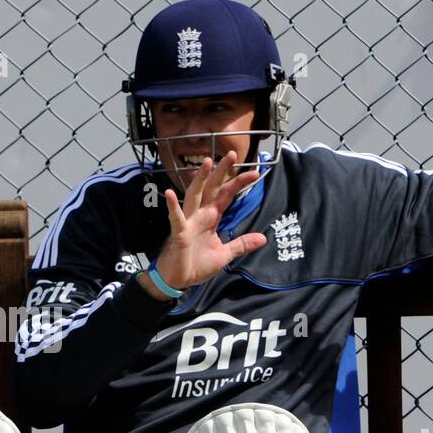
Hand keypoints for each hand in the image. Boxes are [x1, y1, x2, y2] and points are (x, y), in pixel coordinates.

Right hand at [144, 152, 266, 295]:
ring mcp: (188, 222)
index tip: (255, 172)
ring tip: (206, 163)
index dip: (239, 183)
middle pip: (212, 188)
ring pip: (194, 196)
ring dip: (200, 180)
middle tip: (232, 153)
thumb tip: (262, 238)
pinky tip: (169, 193)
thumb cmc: (197, 264)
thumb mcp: (224, 254)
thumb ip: (241, 244)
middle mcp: (200, 215)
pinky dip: (172, 206)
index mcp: (211, 217)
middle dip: (221, 172)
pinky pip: (175, 218)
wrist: (179, 279)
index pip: (226, 195)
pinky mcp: (179, 233)